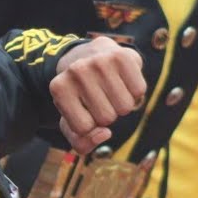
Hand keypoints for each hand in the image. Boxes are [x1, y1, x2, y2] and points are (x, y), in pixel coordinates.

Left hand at [50, 38, 145, 154]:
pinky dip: (134, 91)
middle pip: (107, 118)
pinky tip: (123, 79)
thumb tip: (104, 134)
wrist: (92, 55)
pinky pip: (139, 90)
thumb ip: (81, 142)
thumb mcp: (72, 121)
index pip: (84, 128)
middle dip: (107, 114)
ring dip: (122, 104)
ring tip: (111, 89)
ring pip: (125, 106)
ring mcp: (99, 61)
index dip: (90, 125)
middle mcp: (76, 71)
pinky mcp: (122, 55)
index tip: (84, 109)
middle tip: (101, 97)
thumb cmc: (82, 95)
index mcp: (59, 88)